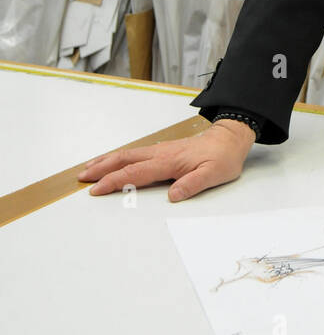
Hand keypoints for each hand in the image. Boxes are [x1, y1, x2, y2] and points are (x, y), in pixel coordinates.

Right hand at [77, 119, 255, 202]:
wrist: (230, 139)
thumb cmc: (222, 158)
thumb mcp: (213, 175)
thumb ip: (192, 185)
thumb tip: (173, 195)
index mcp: (169, 161)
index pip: (136, 173)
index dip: (114, 181)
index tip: (97, 189)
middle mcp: (160, 153)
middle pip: (124, 160)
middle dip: (101, 168)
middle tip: (81, 177)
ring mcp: (160, 150)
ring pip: (127, 154)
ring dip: (106, 161)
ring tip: (88, 168)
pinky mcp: (163, 150)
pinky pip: (135, 153)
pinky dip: (119, 157)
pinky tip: (114, 161)